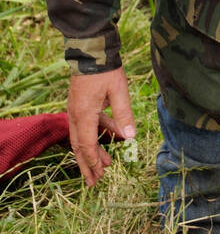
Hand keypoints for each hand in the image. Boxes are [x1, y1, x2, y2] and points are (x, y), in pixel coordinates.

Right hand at [67, 67, 135, 185]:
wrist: (91, 50)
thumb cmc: (105, 70)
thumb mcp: (119, 91)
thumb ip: (124, 114)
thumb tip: (131, 137)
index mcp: (83, 114)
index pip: (86, 145)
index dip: (93, 161)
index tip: (99, 175)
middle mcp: (75, 115)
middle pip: (79, 146)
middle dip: (87, 165)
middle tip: (94, 183)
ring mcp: (76, 109)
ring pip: (81, 137)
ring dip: (93, 151)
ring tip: (106, 166)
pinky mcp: (80, 104)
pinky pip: (87, 125)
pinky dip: (98, 133)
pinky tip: (114, 135)